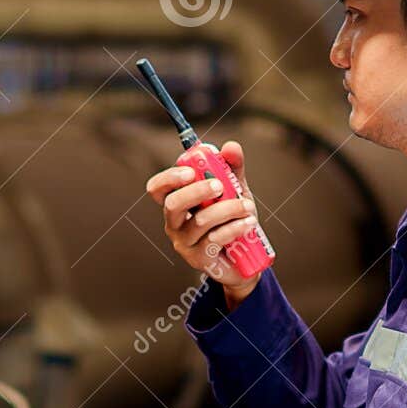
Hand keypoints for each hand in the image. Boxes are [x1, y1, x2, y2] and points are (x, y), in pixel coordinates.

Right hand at [144, 139, 261, 303]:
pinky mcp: (198, 259)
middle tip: (220, 186)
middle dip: (196, 191)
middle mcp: (174, 223)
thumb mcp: (234, 191)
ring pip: (199, 221)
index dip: (169, 178)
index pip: (157, 188)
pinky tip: (249, 223)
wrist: (244, 260)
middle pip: (172, 204)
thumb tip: (230, 146)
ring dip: (227, 209)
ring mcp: (184, 243)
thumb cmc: (232, 221)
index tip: (191, 170)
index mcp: (177, 203)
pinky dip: (235, 227)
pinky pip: (214, 238)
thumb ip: (232, 168)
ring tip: (248, 206)